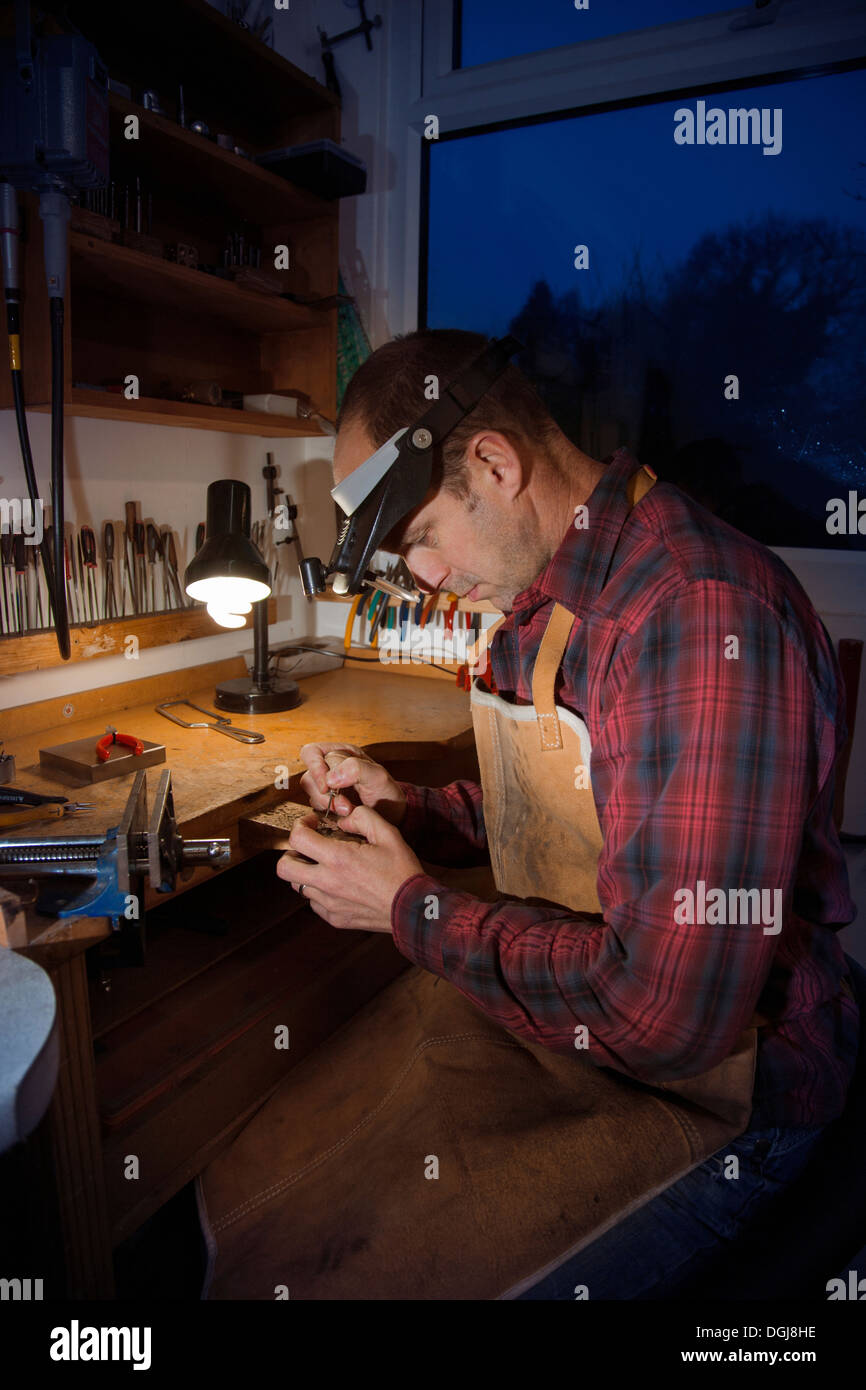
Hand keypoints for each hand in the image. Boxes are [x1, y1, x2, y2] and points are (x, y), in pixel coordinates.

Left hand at [276, 806, 422, 932]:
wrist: (412, 909)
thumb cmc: (402, 871)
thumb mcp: (388, 833)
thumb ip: (362, 817)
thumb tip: (342, 818)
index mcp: (338, 858)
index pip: (296, 838)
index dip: (300, 826)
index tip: (312, 824)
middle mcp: (327, 882)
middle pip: (284, 867)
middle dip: (292, 853)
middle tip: (309, 848)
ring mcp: (328, 903)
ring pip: (298, 886)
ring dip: (306, 872)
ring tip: (325, 866)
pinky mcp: (334, 918)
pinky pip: (313, 902)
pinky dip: (319, 891)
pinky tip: (338, 885)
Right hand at [298, 741, 406, 826]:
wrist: (391, 815)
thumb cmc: (386, 792)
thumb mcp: (378, 776)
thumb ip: (356, 769)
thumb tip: (330, 778)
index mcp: (341, 753)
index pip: (312, 753)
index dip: (316, 769)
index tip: (328, 787)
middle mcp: (331, 767)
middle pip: (308, 776)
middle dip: (324, 794)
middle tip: (345, 805)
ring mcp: (327, 786)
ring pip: (310, 793)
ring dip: (326, 804)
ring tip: (347, 810)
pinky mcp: (326, 803)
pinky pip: (314, 807)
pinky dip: (327, 813)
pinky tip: (343, 815)